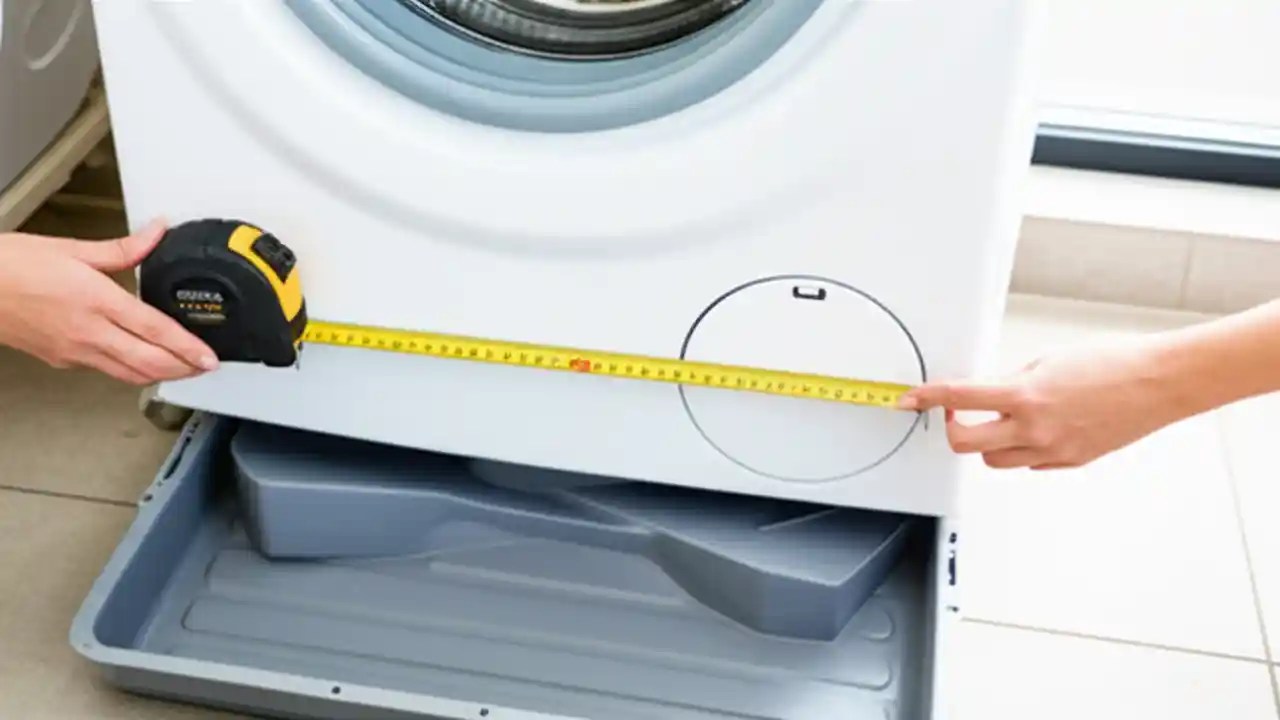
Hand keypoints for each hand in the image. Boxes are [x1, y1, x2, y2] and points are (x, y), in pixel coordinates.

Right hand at [0, 219, 218, 384]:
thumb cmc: (10, 265)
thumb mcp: (71, 248)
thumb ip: (123, 248)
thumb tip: (157, 232)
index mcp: (96, 301)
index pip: (155, 331)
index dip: (188, 348)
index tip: (210, 357)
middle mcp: (88, 332)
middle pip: (149, 363)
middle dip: (184, 368)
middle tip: (206, 367)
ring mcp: (74, 351)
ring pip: (129, 375)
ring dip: (161, 374)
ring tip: (183, 368)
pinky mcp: (61, 360)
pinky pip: (105, 371)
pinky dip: (130, 370)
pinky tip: (139, 359)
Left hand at [898, 339, 1181, 469]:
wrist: (1157, 383)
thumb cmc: (1111, 364)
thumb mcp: (1047, 361)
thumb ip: (1013, 382)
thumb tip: (989, 395)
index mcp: (1025, 395)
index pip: (959, 398)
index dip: (927, 398)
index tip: (910, 399)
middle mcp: (1034, 428)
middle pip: (966, 444)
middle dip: (953, 430)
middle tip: (956, 415)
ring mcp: (1052, 451)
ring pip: (995, 461)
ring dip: (987, 443)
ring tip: (1002, 421)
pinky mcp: (1069, 462)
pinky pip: (1028, 464)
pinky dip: (1021, 450)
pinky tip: (1035, 430)